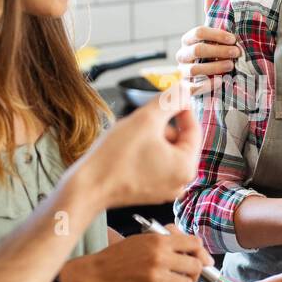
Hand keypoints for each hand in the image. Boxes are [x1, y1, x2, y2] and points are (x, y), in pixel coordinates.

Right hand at [65, 226, 211, 281]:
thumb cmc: (120, 256)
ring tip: (174, 280)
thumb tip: (193, 246)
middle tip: (188, 271)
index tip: (201, 257)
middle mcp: (160, 258)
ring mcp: (156, 278)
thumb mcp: (143, 238)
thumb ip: (168, 239)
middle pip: (195, 265)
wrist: (99, 275)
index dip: (201, 251)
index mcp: (159, 241)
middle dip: (195, 269)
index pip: (194, 243)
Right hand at [81, 82, 200, 206]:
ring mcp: (164, 189)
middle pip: (179, 141)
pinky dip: (144, 153)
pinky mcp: (149, 192)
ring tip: (130, 139)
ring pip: (165, 151)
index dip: (182, 108)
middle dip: (161, 127)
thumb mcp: (145, 120)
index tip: (171, 97)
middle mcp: (180, 182)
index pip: (194, 129)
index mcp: (186, 167)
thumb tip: (183, 89)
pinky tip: (127, 152)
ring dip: (151, 138)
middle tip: (141, 121)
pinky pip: (154, 164)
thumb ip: (169, 101)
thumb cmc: (115, 158)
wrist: (87, 187)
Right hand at [177, 26, 240, 88]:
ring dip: (215, 67)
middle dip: (219, 51)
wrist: (207, 75)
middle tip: (236, 52)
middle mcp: (182, 55)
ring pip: (195, 69)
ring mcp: (183, 72)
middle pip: (198, 50)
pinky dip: (207, 85)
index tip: (233, 39)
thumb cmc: (213, 51)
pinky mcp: (186, 87)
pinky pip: (192, 88)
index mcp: (188, 40)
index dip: (217, 35)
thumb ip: (212, 16)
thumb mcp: (213, 35)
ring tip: (231, 66)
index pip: (199, 32)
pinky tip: (221, 81)